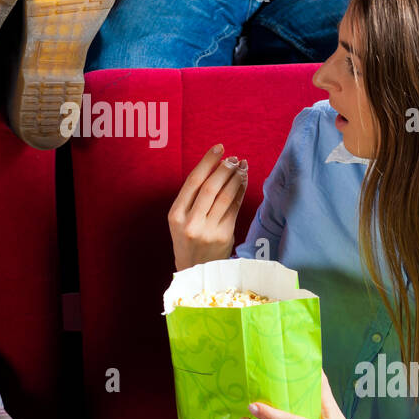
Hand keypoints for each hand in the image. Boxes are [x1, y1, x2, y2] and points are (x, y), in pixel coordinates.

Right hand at [168, 143, 247, 271]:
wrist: (195, 270)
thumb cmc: (188, 239)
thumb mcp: (181, 220)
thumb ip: (193, 198)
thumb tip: (216, 167)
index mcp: (176, 215)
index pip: (193, 181)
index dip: (207, 162)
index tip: (219, 148)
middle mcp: (191, 223)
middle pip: (211, 187)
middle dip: (225, 169)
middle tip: (234, 159)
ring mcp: (208, 230)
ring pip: (225, 196)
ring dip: (236, 178)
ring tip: (242, 167)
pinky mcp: (224, 236)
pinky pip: (235, 209)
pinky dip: (240, 192)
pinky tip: (243, 183)